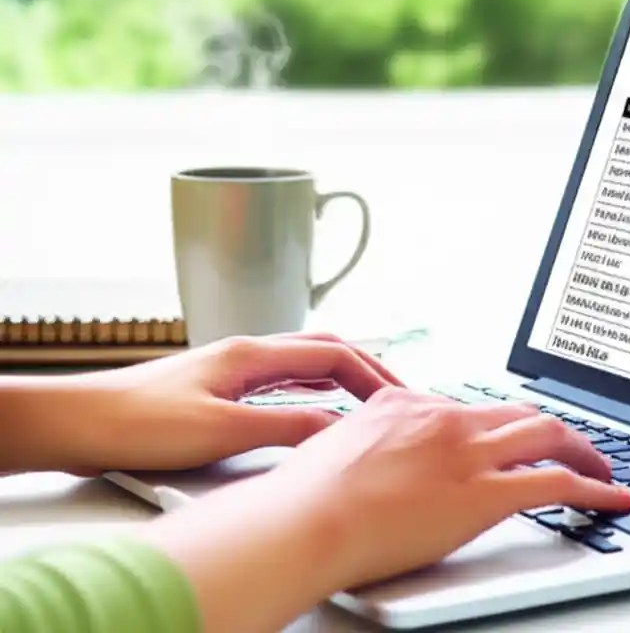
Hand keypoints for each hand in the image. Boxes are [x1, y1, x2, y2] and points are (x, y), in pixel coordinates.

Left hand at [0, 332, 398, 475]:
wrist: (79, 423)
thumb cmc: (139, 422)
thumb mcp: (223, 430)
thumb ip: (287, 427)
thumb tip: (340, 430)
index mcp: (252, 354)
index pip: (333, 353)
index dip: (374, 375)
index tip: (400, 400)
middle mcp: (245, 352)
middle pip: (323, 349)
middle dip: (365, 369)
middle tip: (396, 396)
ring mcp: (230, 368)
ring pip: (302, 362)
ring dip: (339, 377)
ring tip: (367, 403)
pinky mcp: (216, 389)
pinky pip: (280, 380)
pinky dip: (311, 389)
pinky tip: (313, 409)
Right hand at [140, 387, 629, 632]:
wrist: (304, 520)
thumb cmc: (303, 499)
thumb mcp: (331, 452)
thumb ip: (360, 449)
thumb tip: (362, 462)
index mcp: (406, 406)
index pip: (468, 410)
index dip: (497, 429)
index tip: (510, 441)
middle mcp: (445, 420)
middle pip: (518, 414)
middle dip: (553, 431)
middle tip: (573, 447)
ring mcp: (469, 454)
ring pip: (549, 437)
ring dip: (584, 452)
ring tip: (603, 469)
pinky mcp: (486, 493)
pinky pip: (558, 484)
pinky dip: (594, 488)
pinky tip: (611, 497)